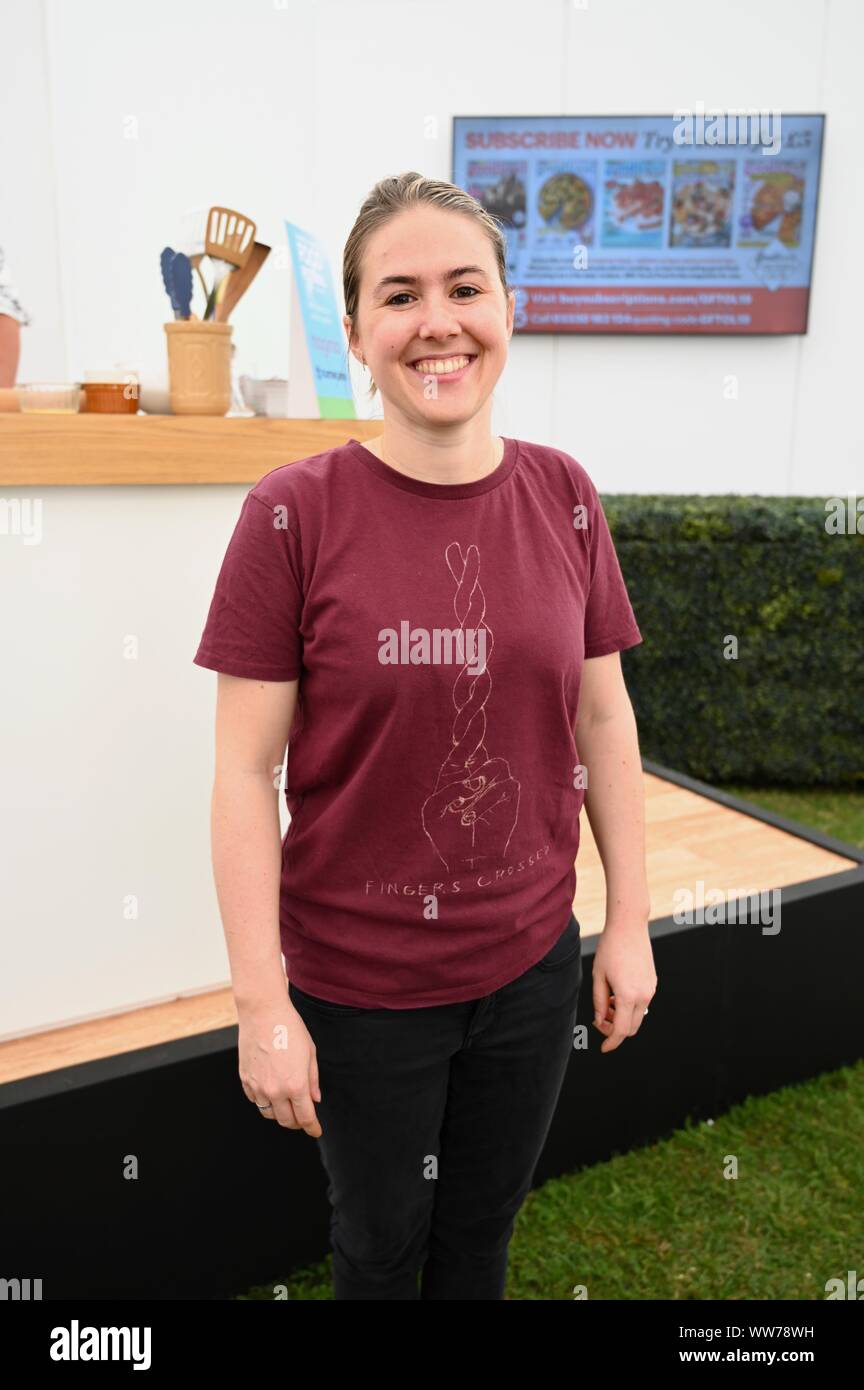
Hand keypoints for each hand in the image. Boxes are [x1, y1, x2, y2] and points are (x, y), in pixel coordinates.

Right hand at [238, 998, 322, 1136]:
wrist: (263, 1012)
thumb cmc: (290, 1028)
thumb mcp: (310, 1053)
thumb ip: (312, 1079)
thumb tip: (314, 1099)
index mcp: (296, 1085)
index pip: (305, 1117)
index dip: (312, 1127)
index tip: (315, 1130)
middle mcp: (276, 1090)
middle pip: (287, 1121)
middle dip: (297, 1122)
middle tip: (303, 1116)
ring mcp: (258, 1087)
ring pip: (269, 1114)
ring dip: (280, 1113)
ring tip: (287, 1103)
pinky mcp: (245, 1080)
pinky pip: (255, 1100)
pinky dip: (265, 1101)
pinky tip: (271, 1091)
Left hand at [592, 920, 656, 1052]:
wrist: (629, 926)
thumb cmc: (610, 948)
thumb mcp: (598, 976)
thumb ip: (598, 1001)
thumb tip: (599, 1020)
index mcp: (628, 995)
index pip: (620, 1030)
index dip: (611, 1042)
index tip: (603, 1049)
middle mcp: (643, 995)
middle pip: (630, 1028)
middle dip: (614, 1029)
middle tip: (599, 1017)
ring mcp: (650, 989)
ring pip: (637, 1016)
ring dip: (621, 1016)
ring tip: (606, 1000)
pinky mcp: (653, 983)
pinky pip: (641, 1003)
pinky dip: (628, 1006)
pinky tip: (617, 992)